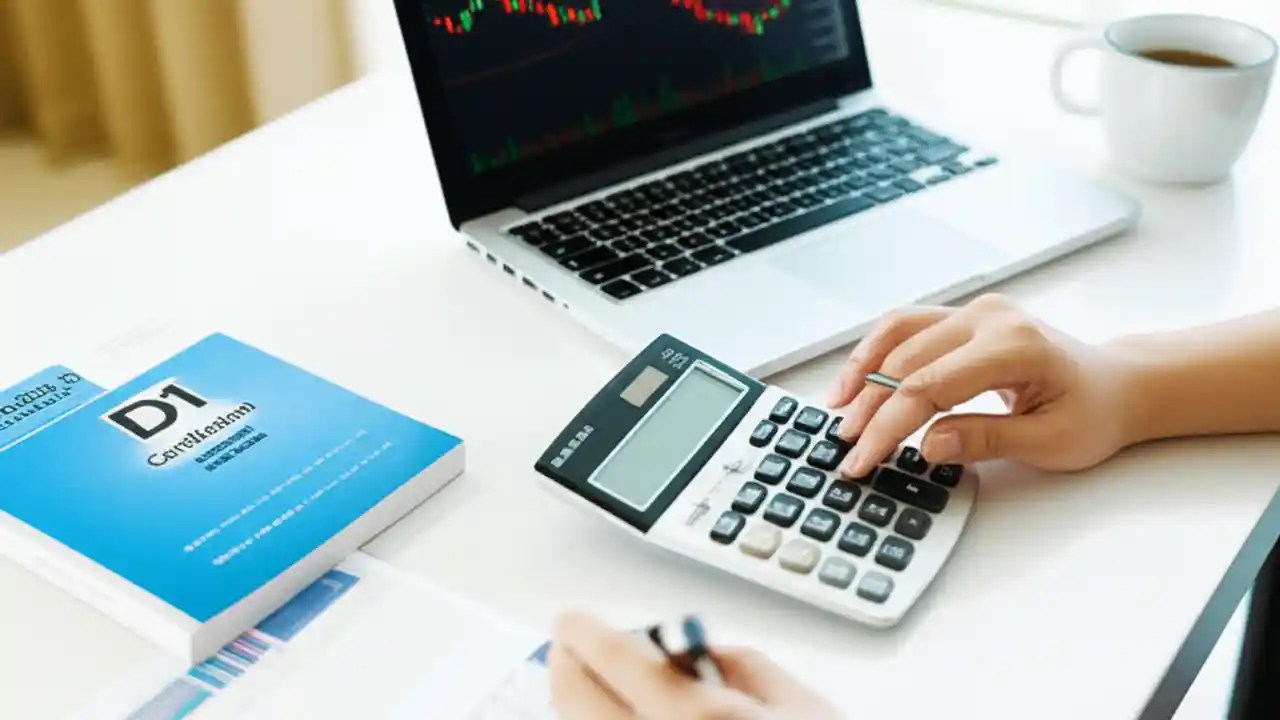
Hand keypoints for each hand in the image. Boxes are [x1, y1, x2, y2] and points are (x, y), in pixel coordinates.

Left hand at [548, 612, 840, 719]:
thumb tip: (703, 651)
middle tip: (568, 648)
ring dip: (577, 708)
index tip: (573, 620)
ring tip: (590, 690)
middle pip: (578, 704)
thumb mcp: (810, 710)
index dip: (586, 633)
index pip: (619, 661)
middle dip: (566, 668)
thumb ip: (749, 668)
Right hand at [827, 294, 1140, 476]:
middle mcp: (990, 318)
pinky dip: (877, 353)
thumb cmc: (1093, 413)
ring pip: (898, 332)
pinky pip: (908, 328)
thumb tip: (927, 444)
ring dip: (862, 370)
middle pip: (906, 361)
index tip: (862, 458)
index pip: (929, 386)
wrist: (1117, 386)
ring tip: (837, 409)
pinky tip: (856, 380)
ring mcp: (975, 312)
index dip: (888, 426)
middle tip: (846, 448)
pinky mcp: (963, 318)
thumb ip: (987, 439)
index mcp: (1015, 346)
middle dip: (869, 408)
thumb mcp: (1051, 441)